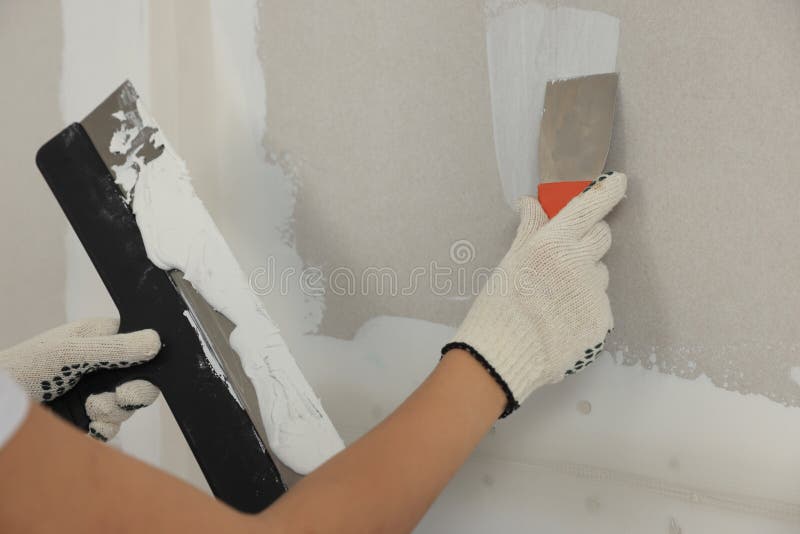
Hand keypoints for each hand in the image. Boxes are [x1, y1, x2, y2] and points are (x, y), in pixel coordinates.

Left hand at [0, 317, 161, 440]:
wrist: (1, 405)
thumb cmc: (24, 368)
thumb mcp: (70, 352)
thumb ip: (114, 348)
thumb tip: (156, 341)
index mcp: (102, 339)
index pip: (142, 346)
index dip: (148, 360)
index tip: (143, 370)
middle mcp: (104, 366)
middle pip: (142, 380)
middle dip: (136, 391)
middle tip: (122, 395)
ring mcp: (98, 393)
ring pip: (129, 407)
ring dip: (114, 410)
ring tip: (90, 406)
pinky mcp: (90, 420)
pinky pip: (114, 427)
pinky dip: (105, 426)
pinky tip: (88, 421)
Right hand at [444, 172, 626, 414]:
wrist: (501, 357)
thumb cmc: (498, 307)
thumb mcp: (510, 262)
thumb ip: (530, 230)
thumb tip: (531, 202)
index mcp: (553, 244)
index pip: (589, 207)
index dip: (607, 191)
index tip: (618, 181)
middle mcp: (579, 264)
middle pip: (602, 236)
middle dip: (589, 236)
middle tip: (567, 252)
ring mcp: (593, 294)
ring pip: (599, 273)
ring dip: (585, 276)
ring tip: (556, 297)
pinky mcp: (601, 321)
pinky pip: (599, 304)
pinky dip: (584, 306)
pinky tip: (561, 318)